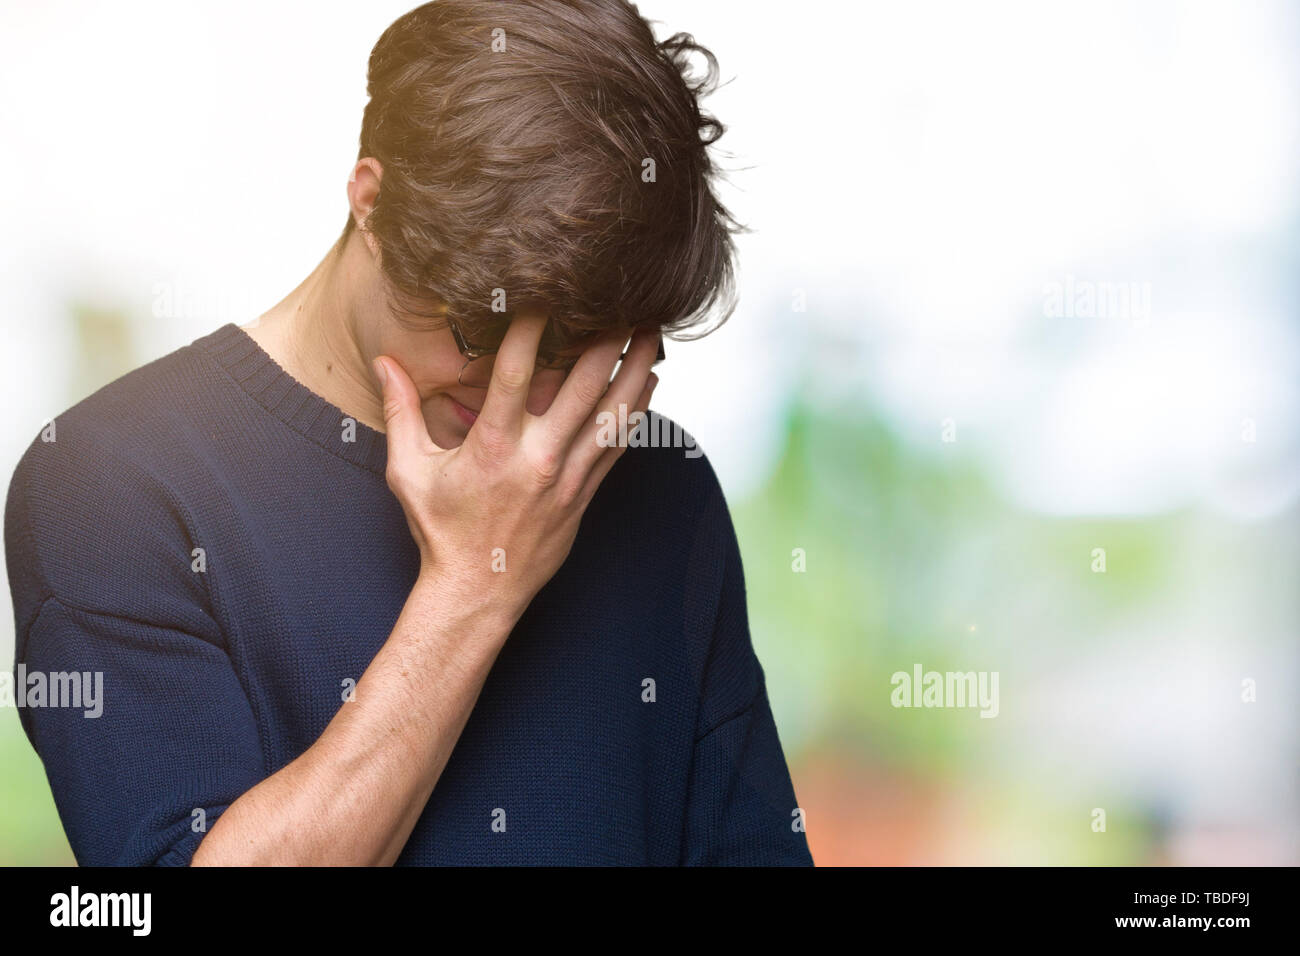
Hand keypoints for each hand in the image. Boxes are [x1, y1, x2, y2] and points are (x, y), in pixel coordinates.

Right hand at [373, 314, 659, 623]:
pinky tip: (649, 382)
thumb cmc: (441, 532)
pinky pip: (619, 446)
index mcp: (493, 447)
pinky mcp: (585, 495)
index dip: (529, 330)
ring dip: (636, 370)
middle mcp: (538, 458)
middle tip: (622, 303)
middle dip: (606, 341)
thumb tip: (384, 362)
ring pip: (613, 415)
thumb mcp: (409, 472)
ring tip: (652, 332)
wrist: (478, 593)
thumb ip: (401, 411)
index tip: (543, 293)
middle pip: (582, 387)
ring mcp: (568, 478)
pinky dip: (637, 412)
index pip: (513, 374)